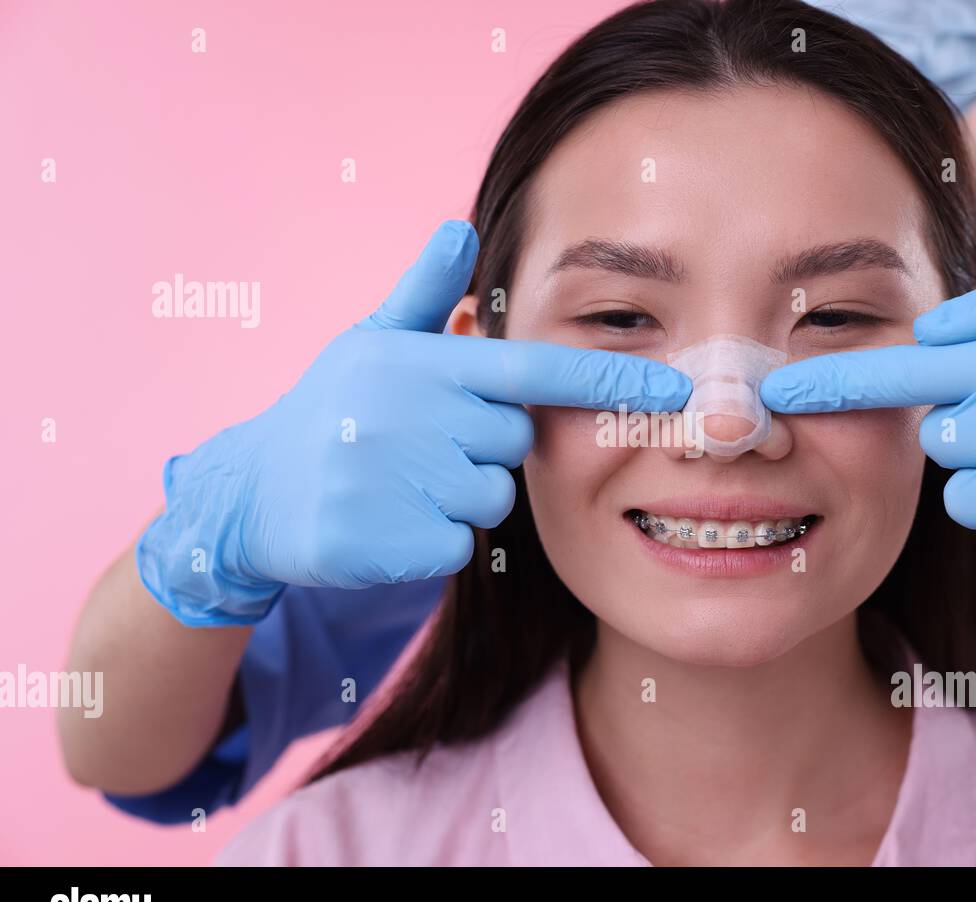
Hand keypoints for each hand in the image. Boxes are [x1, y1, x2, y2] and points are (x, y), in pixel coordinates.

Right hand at [138, 221, 690, 624]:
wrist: (248, 497)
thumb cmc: (324, 409)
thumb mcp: (367, 343)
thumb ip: (421, 292)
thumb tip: (458, 227)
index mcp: (417, 364)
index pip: (532, 369)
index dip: (608, 378)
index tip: (673, 388)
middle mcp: (407, 416)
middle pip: (514, 444)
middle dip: (483, 448)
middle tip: (422, 445)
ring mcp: (391, 482)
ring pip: (489, 500)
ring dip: (458, 497)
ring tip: (399, 482)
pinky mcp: (381, 543)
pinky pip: (456, 546)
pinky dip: (431, 540)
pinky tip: (386, 522)